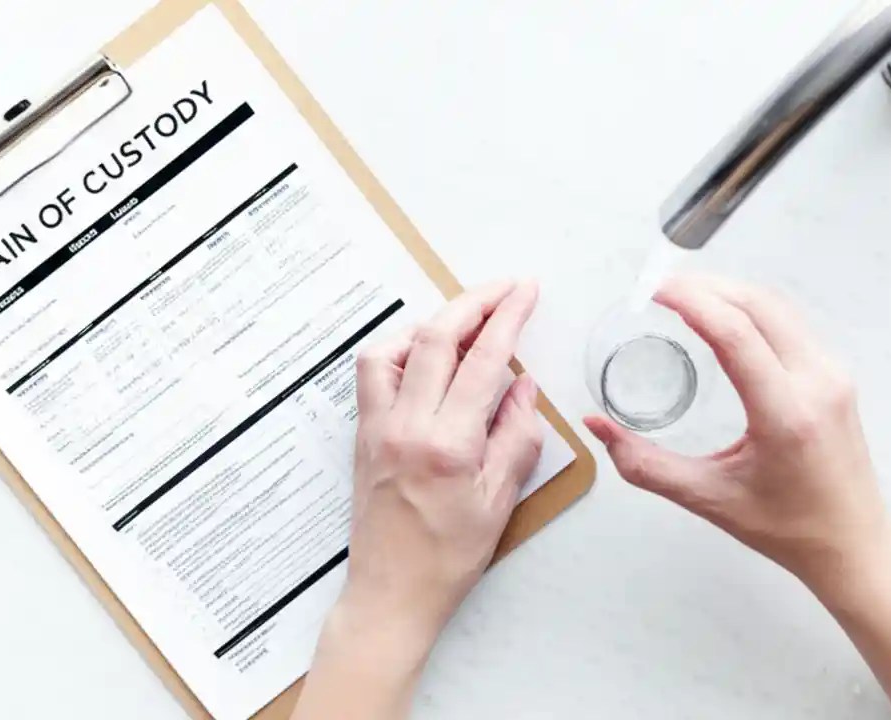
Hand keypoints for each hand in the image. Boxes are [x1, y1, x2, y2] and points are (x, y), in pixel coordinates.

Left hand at [295, 281, 543, 719]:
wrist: (391, 593)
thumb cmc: (448, 557)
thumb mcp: (500, 501)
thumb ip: (516, 437)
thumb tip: (524, 386)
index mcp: (448, 444)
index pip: (483, 360)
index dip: (508, 316)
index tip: (526, 292)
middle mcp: (406, 426)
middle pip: (437, 337)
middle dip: (475, 301)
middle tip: (505, 288)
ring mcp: (378, 427)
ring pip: (395, 347)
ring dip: (432, 321)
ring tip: (464, 319)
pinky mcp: (364, 434)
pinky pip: (375, 373)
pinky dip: (400, 350)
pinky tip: (425, 356)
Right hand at [585, 272, 888, 591]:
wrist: (853, 544)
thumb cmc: (787, 527)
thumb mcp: (708, 498)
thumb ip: (645, 464)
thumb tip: (597, 426)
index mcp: (786, 415)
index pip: (737, 335)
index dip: (692, 302)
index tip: (655, 292)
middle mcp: (817, 384)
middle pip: (759, 306)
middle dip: (707, 286)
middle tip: (661, 287)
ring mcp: (833, 376)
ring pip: (779, 307)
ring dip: (731, 292)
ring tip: (686, 294)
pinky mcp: (836, 376)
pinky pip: (791, 324)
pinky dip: (752, 308)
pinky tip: (724, 315)